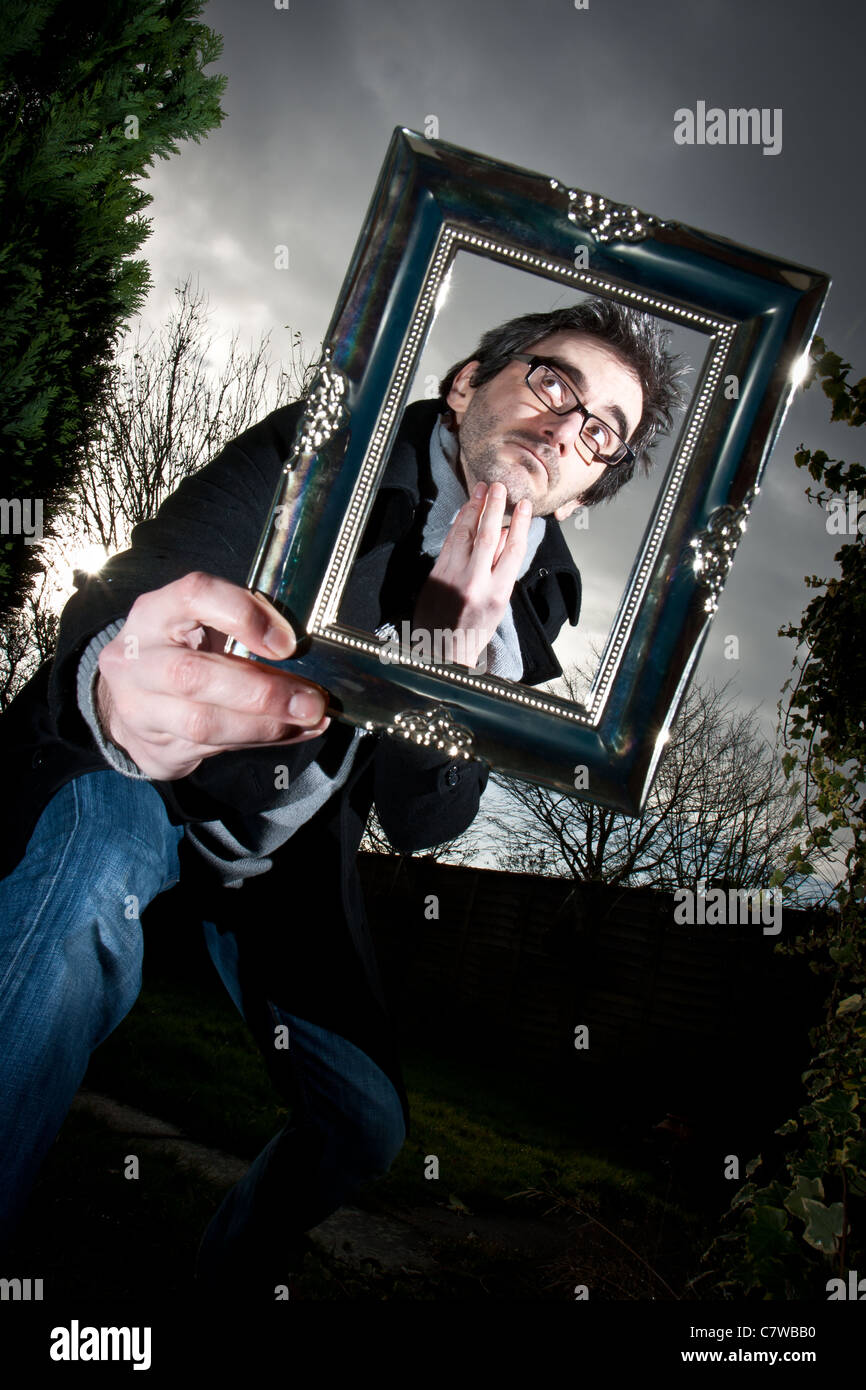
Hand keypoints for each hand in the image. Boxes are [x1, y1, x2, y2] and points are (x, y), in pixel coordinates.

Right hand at [96, 571, 329, 780]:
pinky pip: (213, 748)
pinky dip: (260, 740)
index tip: (286, 643)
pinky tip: (290, 732)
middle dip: (262, 691)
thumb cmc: (180, 651)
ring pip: (202, 722)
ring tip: (306, 719)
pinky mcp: (151, 747)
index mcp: (153, 612)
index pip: (194, 596)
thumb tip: (305, 652)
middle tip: (310, 701)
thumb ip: (243, 629)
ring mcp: (137, 707)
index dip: (244, 615)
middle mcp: (135, 659)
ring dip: (265, 725)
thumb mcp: (201, 625)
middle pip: (194, 675)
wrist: (129, 698)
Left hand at [411, 482, 532, 668]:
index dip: (520, 524)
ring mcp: (453, 577)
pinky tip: (465, 511)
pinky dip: (458, 524)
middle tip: (500, 486)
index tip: (524, 505)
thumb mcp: (499, 605)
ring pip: (466, 534)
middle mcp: (475, 583)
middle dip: (495, 508)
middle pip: (489, 536)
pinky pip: (450, 542)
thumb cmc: (476, 629)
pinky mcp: (436, 575)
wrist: (444, 650)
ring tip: (481, 489)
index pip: (513, 550)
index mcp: (497, 593)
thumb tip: (508, 536)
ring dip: (474, 509)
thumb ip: (503, 570)